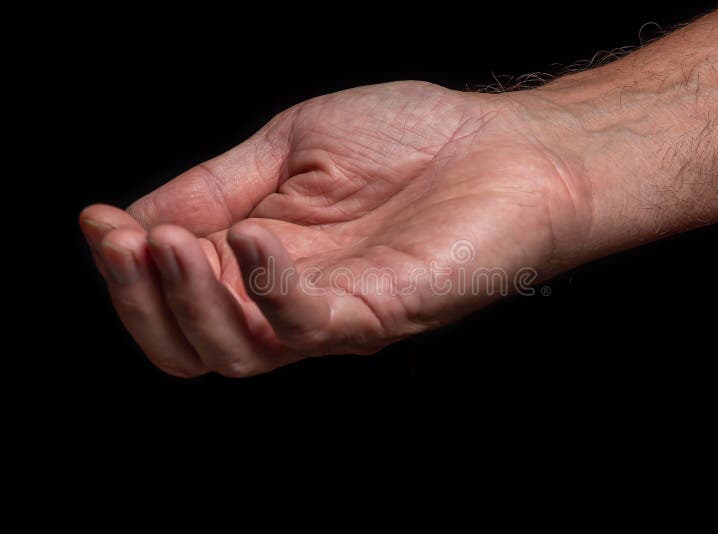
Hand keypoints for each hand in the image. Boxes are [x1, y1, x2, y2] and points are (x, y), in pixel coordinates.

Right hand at [80, 81, 590, 376]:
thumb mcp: (290, 147)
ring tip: (168, 244)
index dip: (127, 267)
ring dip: (189, 302)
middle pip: (191, 342)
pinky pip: (306, 324)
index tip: (99, 222)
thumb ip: (217, 186)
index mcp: (262, 258)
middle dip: (142, 299)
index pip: (176, 291)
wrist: (505, 147)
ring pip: (236, 352)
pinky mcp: (378, 313)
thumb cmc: (410, 140)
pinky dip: (268, 286)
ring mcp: (334, 313)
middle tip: (127, 245)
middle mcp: (290, 298)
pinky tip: (256, 238)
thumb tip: (132, 217)